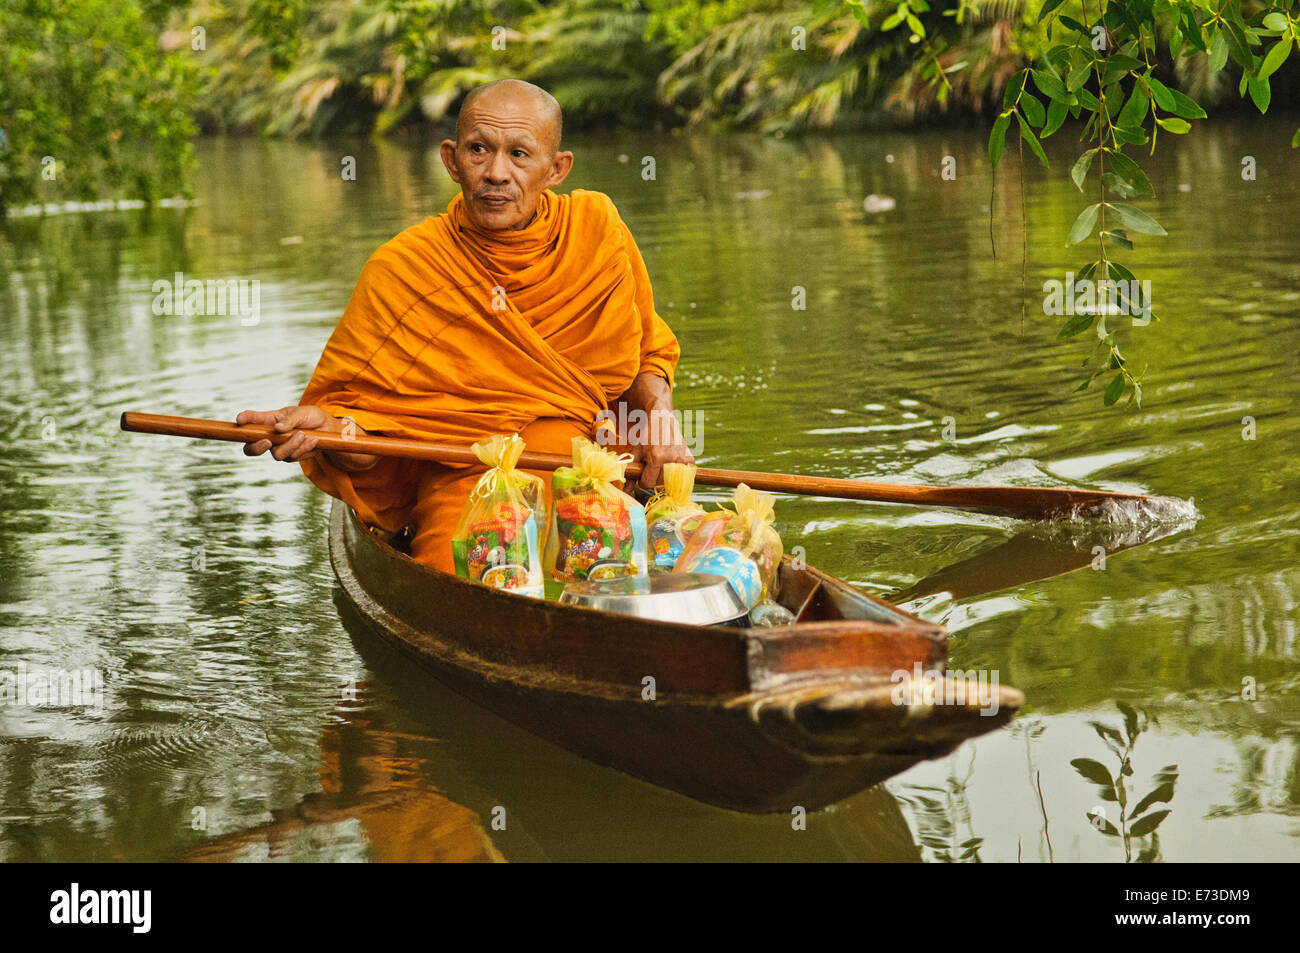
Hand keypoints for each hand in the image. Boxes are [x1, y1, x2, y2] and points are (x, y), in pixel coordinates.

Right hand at [235, 405, 376, 469]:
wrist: (331, 432)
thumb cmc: (315, 417)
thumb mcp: (305, 412)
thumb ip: (290, 419)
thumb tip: (277, 429)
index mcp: (271, 419)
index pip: (252, 420)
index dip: (244, 420)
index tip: (239, 420)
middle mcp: (271, 435)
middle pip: (251, 447)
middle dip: (256, 447)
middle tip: (268, 441)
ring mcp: (280, 448)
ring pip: (276, 454)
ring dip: (292, 445)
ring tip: (306, 435)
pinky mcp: (292, 456)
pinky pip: (292, 458)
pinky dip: (303, 449)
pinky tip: (313, 441)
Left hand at [613, 372, 693, 490]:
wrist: (662, 421)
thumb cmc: (647, 436)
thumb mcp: (636, 453)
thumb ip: (630, 472)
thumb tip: (625, 492)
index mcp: (656, 457)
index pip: (648, 483)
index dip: (643, 480)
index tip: (644, 473)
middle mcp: (671, 459)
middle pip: (659, 483)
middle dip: (654, 477)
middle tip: (653, 466)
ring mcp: (682, 459)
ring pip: (671, 481)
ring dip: (664, 475)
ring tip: (662, 463)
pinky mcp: (690, 459)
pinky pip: (683, 476)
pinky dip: (678, 472)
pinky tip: (672, 462)